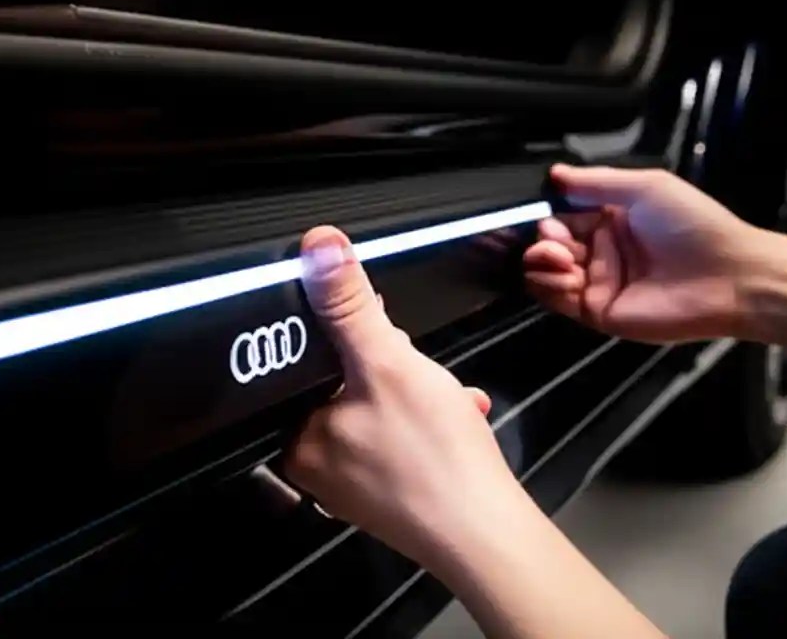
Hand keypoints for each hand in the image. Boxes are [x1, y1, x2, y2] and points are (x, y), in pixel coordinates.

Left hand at [285, 226, 512, 565]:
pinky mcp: (390, 493)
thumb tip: (319, 252)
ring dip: (420, 392)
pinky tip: (456, 419)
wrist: (488, 534)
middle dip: (394, 366)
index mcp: (298, 438)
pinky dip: (431, 422)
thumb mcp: (390, 363)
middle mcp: (318, 464)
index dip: (346, 338)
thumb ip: (350, 306)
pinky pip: (403, 437)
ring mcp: (355, 482)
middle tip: (420, 376)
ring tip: (444, 400)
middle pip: (347, 382)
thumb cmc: (438, 463)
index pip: (306, 362)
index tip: (379, 335)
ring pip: (381, 407)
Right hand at [524, 164, 763, 341]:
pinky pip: (559, 300)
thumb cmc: (694, 225)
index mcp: (612, 219)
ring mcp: (600, 283)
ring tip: (560, 259)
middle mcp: (603, 251)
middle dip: (544, 241)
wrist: (728, 276)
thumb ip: (595, 182)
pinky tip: (565, 277)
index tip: (547, 216)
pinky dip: (550, 287)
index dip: (549, 217)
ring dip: (542, 264)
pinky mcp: (599, 312)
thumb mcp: (646, 187)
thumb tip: (554, 173)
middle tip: (555, 241)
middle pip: (550, 246)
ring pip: (547, 274)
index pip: (563, 217)